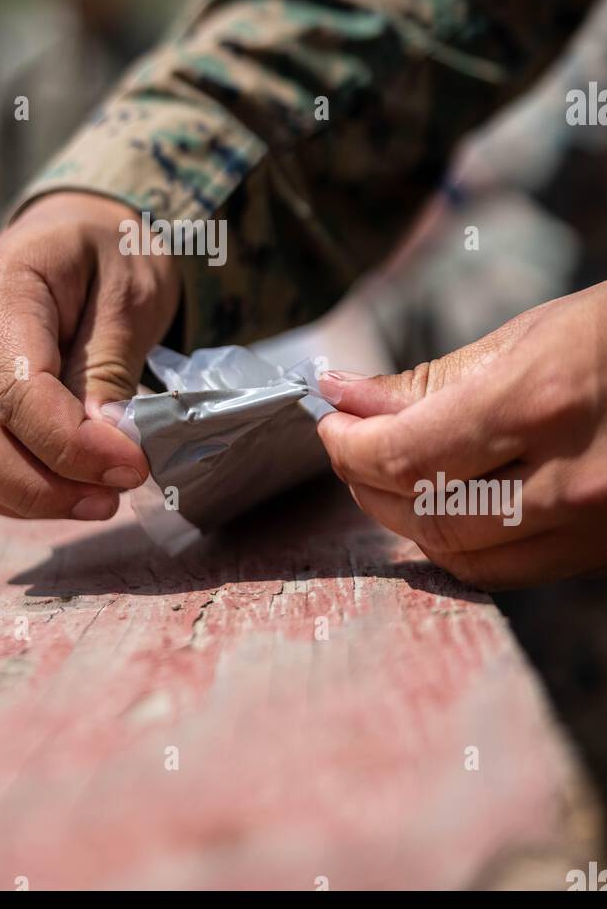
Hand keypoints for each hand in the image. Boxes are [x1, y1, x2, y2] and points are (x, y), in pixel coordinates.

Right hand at [0, 192, 180, 520]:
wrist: (82, 231)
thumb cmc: (111, 255)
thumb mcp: (132, 293)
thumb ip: (110, 367)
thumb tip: (102, 446)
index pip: (13, 390)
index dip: (70, 445)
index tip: (132, 465)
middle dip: (37, 486)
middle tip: (112, 495)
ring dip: (28, 497)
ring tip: (99, 496)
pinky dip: (17, 494)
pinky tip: (72, 488)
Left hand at [317, 284, 606, 588]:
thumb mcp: (532, 335)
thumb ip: (431, 379)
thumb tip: (344, 396)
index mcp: (542, 405)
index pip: (404, 457)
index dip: (348, 448)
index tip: (330, 423)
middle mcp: (570, 480)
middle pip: (425, 517)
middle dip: (367, 484)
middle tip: (350, 446)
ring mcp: (595, 528)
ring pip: (463, 559)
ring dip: (405, 521)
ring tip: (388, 476)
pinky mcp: (605, 555)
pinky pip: (510, 572)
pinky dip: (459, 546)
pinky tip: (442, 508)